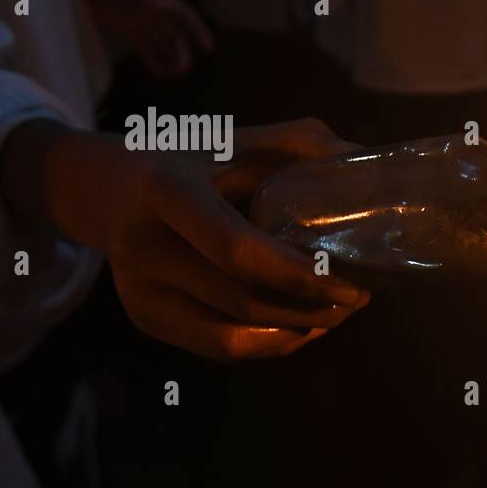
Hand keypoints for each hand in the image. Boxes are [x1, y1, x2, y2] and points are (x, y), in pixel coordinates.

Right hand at [0, 118, 369, 360]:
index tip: (349, 283)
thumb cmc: (197, 159)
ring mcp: (137, 289)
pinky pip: (217, 349)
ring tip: (336, 315)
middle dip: (309, 309)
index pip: (235, 248)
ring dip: (294, 333)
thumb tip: (374, 165)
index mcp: (165, 189)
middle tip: (358, 299)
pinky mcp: (145, 318)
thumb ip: (306, 146)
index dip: (296, 274)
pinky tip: (300, 326)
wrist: (112, 187)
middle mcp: (141, 245)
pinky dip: (268, 344)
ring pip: (230, 338)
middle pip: (240, 299)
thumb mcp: (242, 139)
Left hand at [81, 0, 214, 77]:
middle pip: (176, 34)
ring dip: (171, 59)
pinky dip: (154, 62)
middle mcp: (153, 10)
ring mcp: (141, 21)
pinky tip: (158, 74)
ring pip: (164, 44)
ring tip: (172, 75)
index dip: (200, 31)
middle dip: (182, 52)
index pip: (186, 14)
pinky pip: (147, 49)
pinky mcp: (128, 31)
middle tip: (182, 70)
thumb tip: (160, 3)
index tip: (209, 49)